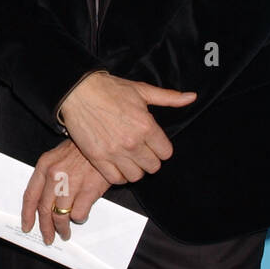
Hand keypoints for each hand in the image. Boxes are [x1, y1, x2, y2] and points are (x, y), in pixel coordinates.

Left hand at [21, 140, 109, 242]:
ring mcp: (71, 183)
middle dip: (45, 227)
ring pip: (60, 215)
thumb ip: (49, 175)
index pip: (30, 195)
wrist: (105, 140)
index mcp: (44, 166)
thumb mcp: (58, 156)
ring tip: (65, 233)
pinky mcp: (89, 190)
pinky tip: (81, 216)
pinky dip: (79, 219)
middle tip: (48, 237)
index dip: (27, 214)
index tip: (27, 226)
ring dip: (62, 228)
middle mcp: (54, 175)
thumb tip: (45, 201)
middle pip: (44, 209)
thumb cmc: (82, 150)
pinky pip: (78, 214)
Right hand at [60, 72, 196, 184]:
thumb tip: (191, 97)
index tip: (154, 145)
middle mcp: (132, 142)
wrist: (78, 92)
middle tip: (142, 152)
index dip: (161, 149)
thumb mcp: (142, 90)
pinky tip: (117, 165)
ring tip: (129, 159)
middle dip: (149, 160)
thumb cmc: (109, 89)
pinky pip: (115, 179)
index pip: (166, 153)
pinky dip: (119, 176)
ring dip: (135, 169)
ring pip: (136, 176)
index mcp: (146, 126)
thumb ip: (168, 98)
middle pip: (153, 167)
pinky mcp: (97, 158)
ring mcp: (114, 152)